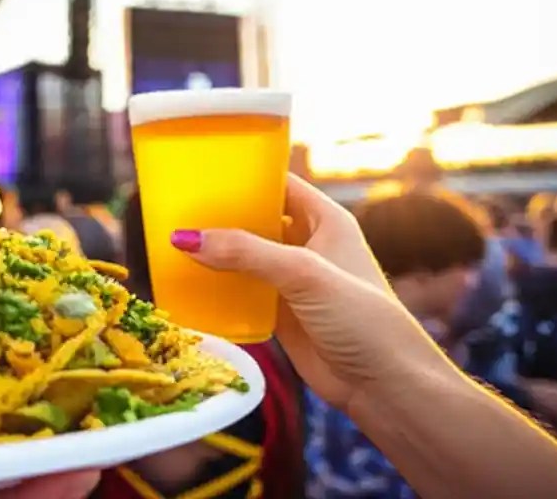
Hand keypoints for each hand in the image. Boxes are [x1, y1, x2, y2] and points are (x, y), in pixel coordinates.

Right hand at [170, 175, 447, 411]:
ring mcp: (293, 281)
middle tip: (175, 207)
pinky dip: (218, 286)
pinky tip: (188, 283)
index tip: (200, 169)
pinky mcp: (282, 314)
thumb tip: (186, 238)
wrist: (386, 386)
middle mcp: (309, 245)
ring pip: (245, 256)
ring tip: (170, 242)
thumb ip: (247, 253)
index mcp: (325, 220)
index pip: (278, 183)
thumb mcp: (304, 274)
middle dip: (220, 214)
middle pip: (256, 219)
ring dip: (215, 252)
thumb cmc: (362, 318)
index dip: (244, 174)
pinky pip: (243, 291)